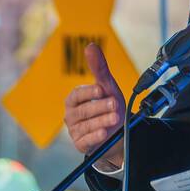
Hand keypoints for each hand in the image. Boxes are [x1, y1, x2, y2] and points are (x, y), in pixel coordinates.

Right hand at [62, 43, 126, 169]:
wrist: (117, 131)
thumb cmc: (109, 105)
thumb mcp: (107, 86)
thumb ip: (98, 67)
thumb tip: (90, 46)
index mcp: (74, 100)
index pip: (76, 95)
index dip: (88, 92)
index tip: (101, 89)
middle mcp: (71, 115)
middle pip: (83, 111)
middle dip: (100, 107)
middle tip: (115, 104)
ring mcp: (75, 131)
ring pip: (86, 126)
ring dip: (101, 121)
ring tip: (115, 118)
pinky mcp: (81, 144)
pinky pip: (85, 141)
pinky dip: (94, 137)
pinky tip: (103, 133)